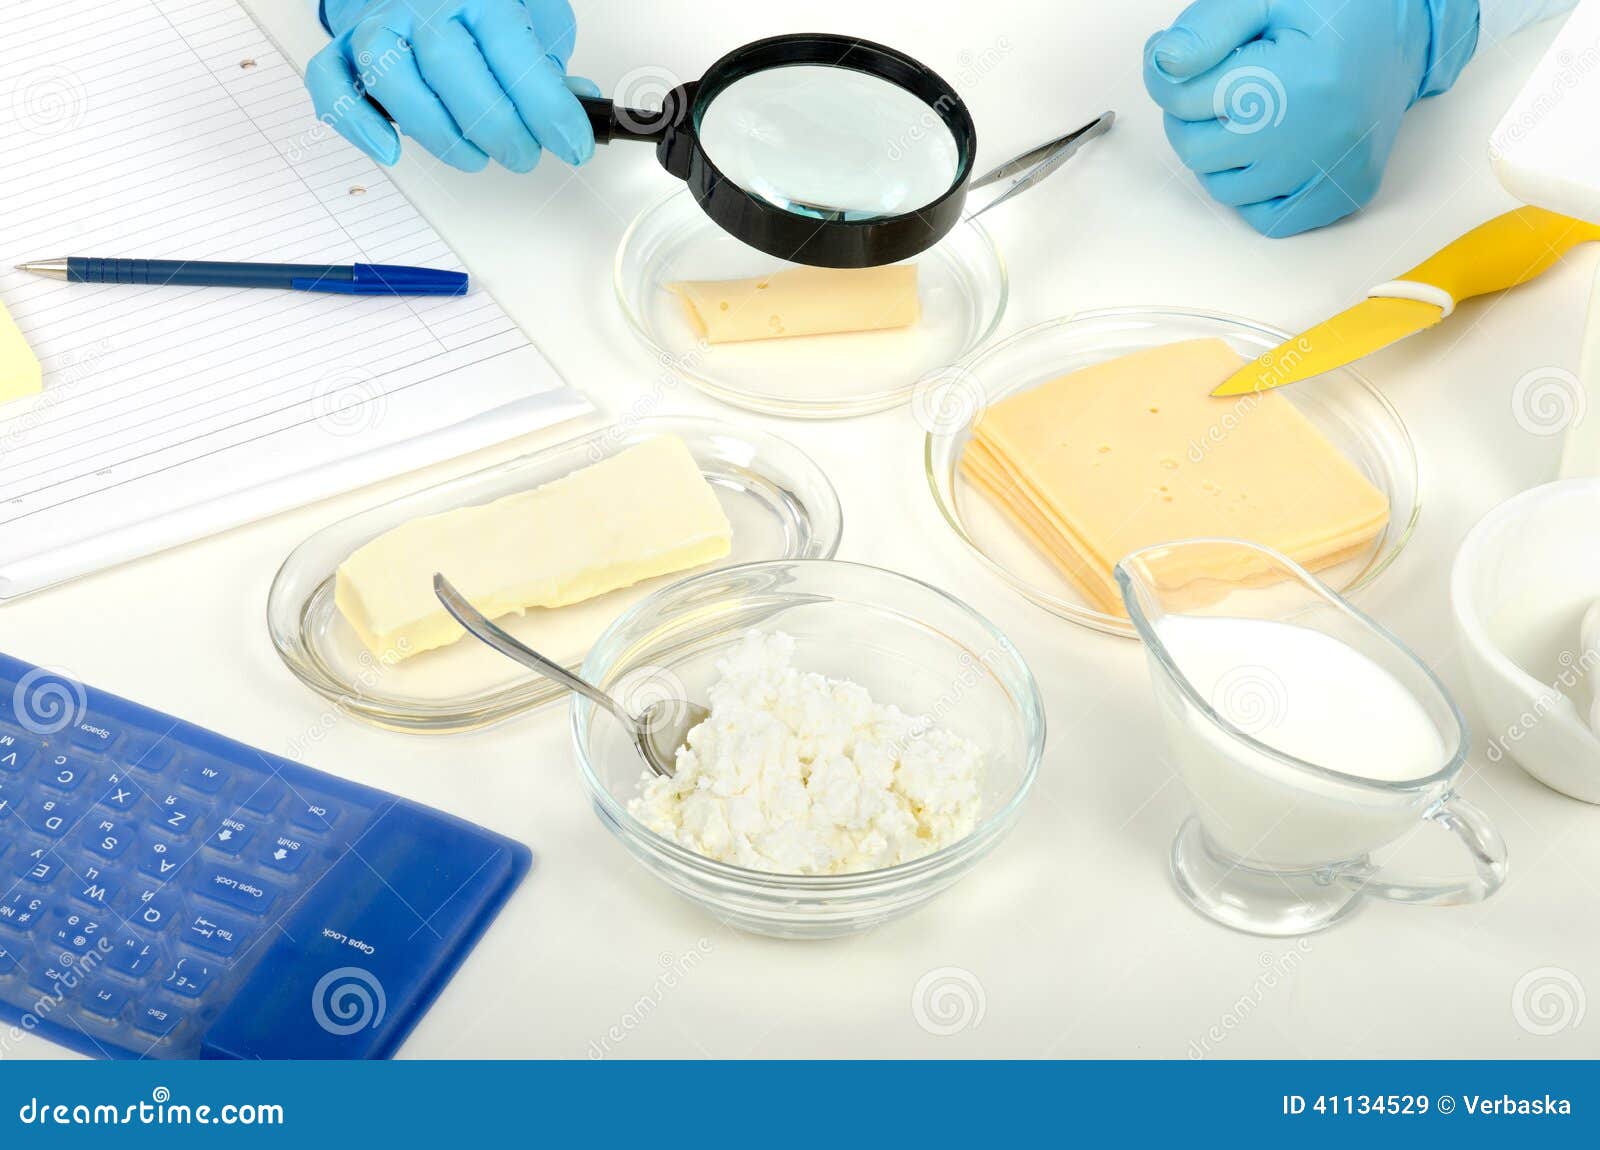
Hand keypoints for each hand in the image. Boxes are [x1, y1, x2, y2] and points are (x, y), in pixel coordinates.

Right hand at [305, 0, 596, 172]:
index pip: (513, 52)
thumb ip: (551, 60)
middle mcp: (421, 3)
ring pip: (393, 81)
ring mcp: (378, 24)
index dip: (548, 108)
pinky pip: (331, 83)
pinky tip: (391, 150)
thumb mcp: (533, 14)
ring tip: (476, 158)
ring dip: (439, 135)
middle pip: (451, 69)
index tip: (573, 146)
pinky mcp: (345, 50)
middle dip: (496, 128)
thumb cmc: (478, 5)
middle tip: (523, 156)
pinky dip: (356, 123)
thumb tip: (579, 102)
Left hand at [1143, 0, 1477, 236]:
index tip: (1177, 59)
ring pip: (1224, 189)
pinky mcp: (1345, 194)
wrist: (1407, 30)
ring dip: (1220, 156)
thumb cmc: (1337, 10)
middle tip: (1216, 88)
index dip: (1166, 74)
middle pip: (1196, 150)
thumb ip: (1207, 29)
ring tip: (1249, 115)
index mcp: (1295, 78)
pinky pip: (1269, 219)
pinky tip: (1269, 152)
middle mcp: (1315, 134)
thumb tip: (1163, 64)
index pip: (1182, 98)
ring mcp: (1332, 171)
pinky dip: (1255, 192)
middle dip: (1190, 117)